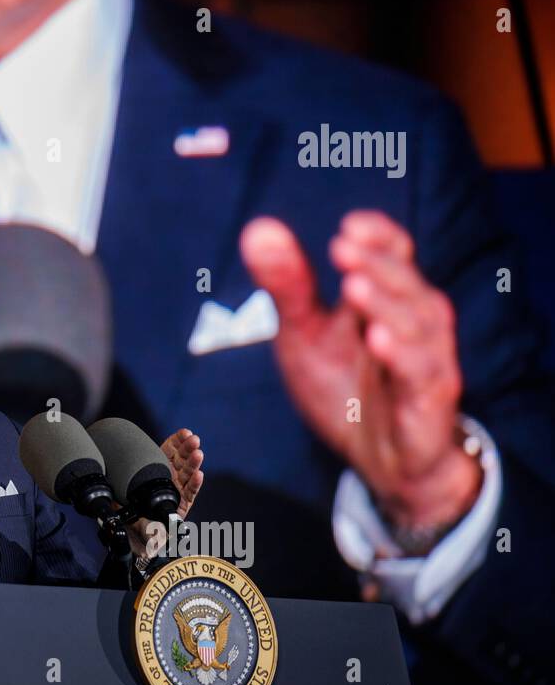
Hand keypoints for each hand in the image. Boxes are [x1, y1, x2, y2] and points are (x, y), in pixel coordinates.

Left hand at [127, 428, 203, 557]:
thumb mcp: (118, 498)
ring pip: (187, 476)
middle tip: (193, 439)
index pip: (168, 453)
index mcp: (156, 473)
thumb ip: (115, 487)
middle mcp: (168, 481)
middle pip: (180, 462)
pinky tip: (199, 475)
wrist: (135, 544)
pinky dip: (194, 485)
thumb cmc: (128, 517)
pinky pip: (189, 495)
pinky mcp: (182, 510)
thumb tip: (104, 475)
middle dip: (187, 449)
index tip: (185, 432)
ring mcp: (176, 494)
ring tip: (198, 453)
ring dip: (193, 464)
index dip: (176, 442)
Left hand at [240, 212, 479, 532]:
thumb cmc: (345, 385)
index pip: (395, 255)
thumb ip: (287, 285)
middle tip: (342, 247)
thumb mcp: (305, 332)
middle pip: (407, 284)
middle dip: (376, 263)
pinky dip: (403, 356)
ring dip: (387, 303)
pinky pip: (422, 375)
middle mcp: (415, 324)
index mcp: (388, 299)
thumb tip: (256, 229)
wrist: (379, 458)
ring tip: (353, 285)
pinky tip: (377, 339)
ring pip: (419, 325)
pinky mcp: (428, 403)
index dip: (379, 237)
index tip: (348, 226)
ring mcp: (427, 362)